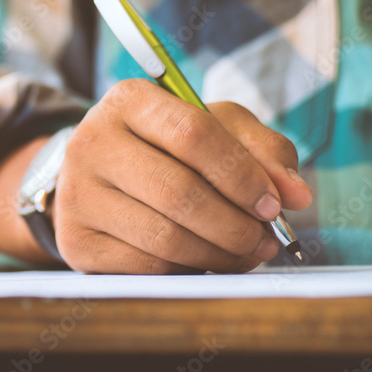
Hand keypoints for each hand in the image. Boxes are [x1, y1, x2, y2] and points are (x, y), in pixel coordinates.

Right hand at [51, 79, 312, 273]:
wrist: (99, 179)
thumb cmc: (168, 148)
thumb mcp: (217, 128)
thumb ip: (262, 150)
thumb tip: (296, 194)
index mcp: (128, 100)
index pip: (192, 133)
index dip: (241, 173)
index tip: (273, 204)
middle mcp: (92, 141)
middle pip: (178, 191)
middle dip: (235, 225)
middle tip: (266, 240)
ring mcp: (77, 193)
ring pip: (165, 237)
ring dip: (219, 254)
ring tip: (245, 253)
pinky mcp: (75, 240)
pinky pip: (146, 267)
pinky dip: (188, 271)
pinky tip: (206, 262)